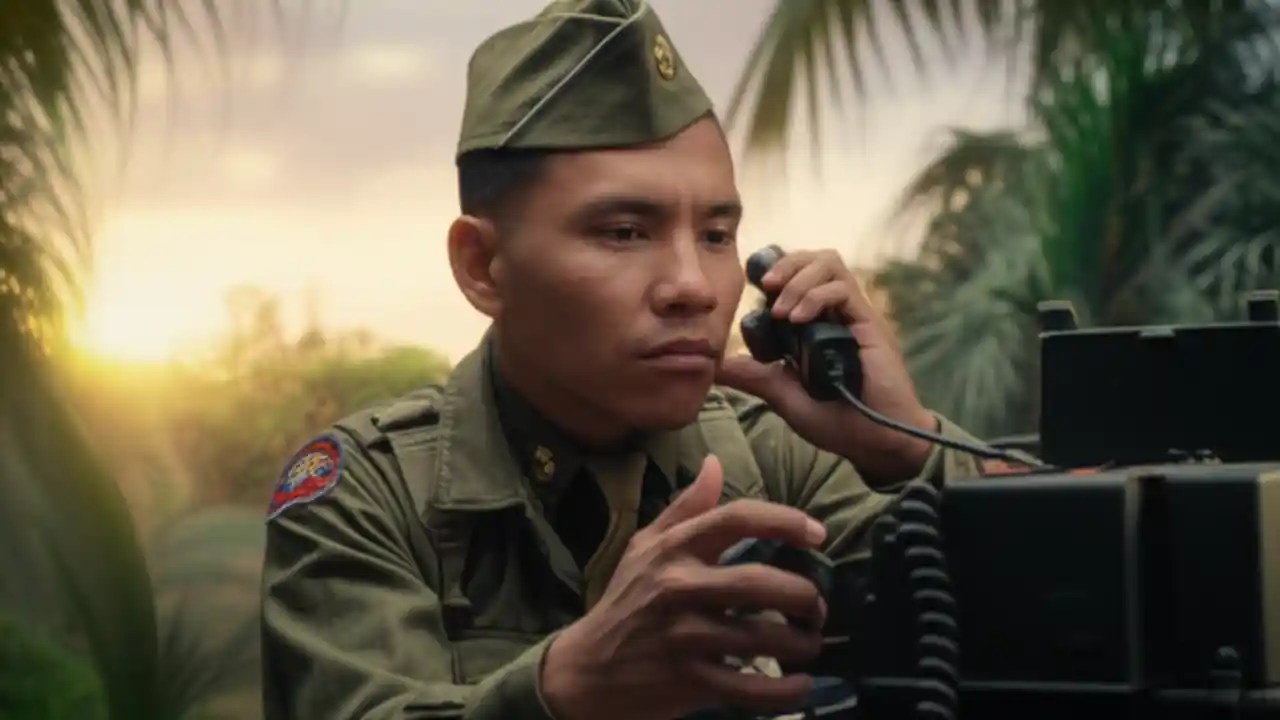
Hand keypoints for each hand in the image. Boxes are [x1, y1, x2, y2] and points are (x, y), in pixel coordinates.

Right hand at [540, 456, 827, 719]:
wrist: (585, 671)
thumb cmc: (624, 602)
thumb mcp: (645, 547)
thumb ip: (685, 507)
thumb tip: (715, 462)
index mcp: (674, 550)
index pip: (736, 519)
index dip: (785, 521)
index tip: (818, 534)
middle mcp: (679, 587)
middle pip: (760, 582)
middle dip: (805, 596)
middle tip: (818, 607)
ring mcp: (684, 637)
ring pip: (763, 638)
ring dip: (802, 644)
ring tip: (810, 643)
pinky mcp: (689, 681)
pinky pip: (751, 688)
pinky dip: (785, 691)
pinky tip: (800, 684)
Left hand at [717, 248, 937, 484]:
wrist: (876, 442)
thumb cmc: (837, 420)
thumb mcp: (785, 397)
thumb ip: (756, 378)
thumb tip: (716, 368)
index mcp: (816, 324)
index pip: (800, 274)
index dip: (777, 270)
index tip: (754, 287)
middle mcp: (835, 313)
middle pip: (815, 259)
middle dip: (786, 264)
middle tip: (765, 286)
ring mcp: (853, 316)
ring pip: (829, 264)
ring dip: (799, 277)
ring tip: (781, 309)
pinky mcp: (869, 323)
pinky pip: (842, 290)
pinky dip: (816, 297)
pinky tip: (798, 320)